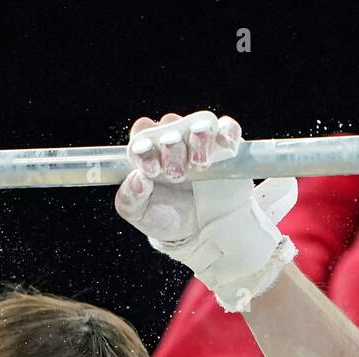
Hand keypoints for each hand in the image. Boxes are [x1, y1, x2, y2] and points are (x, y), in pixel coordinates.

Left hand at [114, 111, 243, 244]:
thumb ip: (130, 199)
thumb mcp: (140, 214)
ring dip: (199, 139)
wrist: (199, 231)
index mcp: (148, 152)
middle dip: (173, 149)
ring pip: (199, 123)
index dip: (145, 148)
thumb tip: (138, 180)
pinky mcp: (224, 146)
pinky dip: (227, 132)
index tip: (152, 170)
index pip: (142, 133)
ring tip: (199, 164)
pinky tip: (224, 147)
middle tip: (177, 174)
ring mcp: (199, 141)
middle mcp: (173, 141)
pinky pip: (228, 128)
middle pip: (171, 125)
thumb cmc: (165, 217)